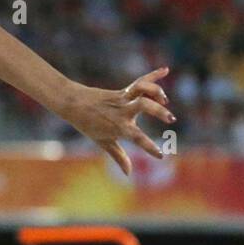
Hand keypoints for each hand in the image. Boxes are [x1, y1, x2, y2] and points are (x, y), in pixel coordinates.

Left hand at [60, 67, 175, 175]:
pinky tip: (165, 70)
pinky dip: (153, 75)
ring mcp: (123, 99)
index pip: (137, 138)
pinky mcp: (123, 90)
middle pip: (144, 106)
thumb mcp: (103, 141)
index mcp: (119, 127)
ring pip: (142, 91)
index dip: (149, 147)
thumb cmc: (88, 124)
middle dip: (159, 111)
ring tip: (165, 100)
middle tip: (171, 119)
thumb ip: (118, 156)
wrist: (72, 103)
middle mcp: (123, 112)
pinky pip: (140, 81)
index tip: (161, 155)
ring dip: (157, 92)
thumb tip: (128, 174)